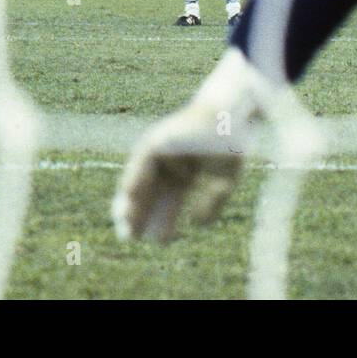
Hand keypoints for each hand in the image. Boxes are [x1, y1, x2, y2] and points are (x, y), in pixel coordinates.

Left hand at [111, 106, 243, 241]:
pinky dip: (135, 179)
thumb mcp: (224, 179)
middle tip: (132, 238)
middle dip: (142, 215)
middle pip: (152, 193)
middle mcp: (171, 160)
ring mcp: (162, 149)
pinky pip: (141, 162)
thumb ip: (213, 202)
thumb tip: (198, 224)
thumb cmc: (231, 143)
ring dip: (132, 200)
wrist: (231, 115)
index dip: (164, 220)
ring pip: (142, 179)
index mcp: (187, 169)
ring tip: (125, 223)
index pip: (170, 199)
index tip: (158, 242)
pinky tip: (129, 198)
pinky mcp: (157, 139)